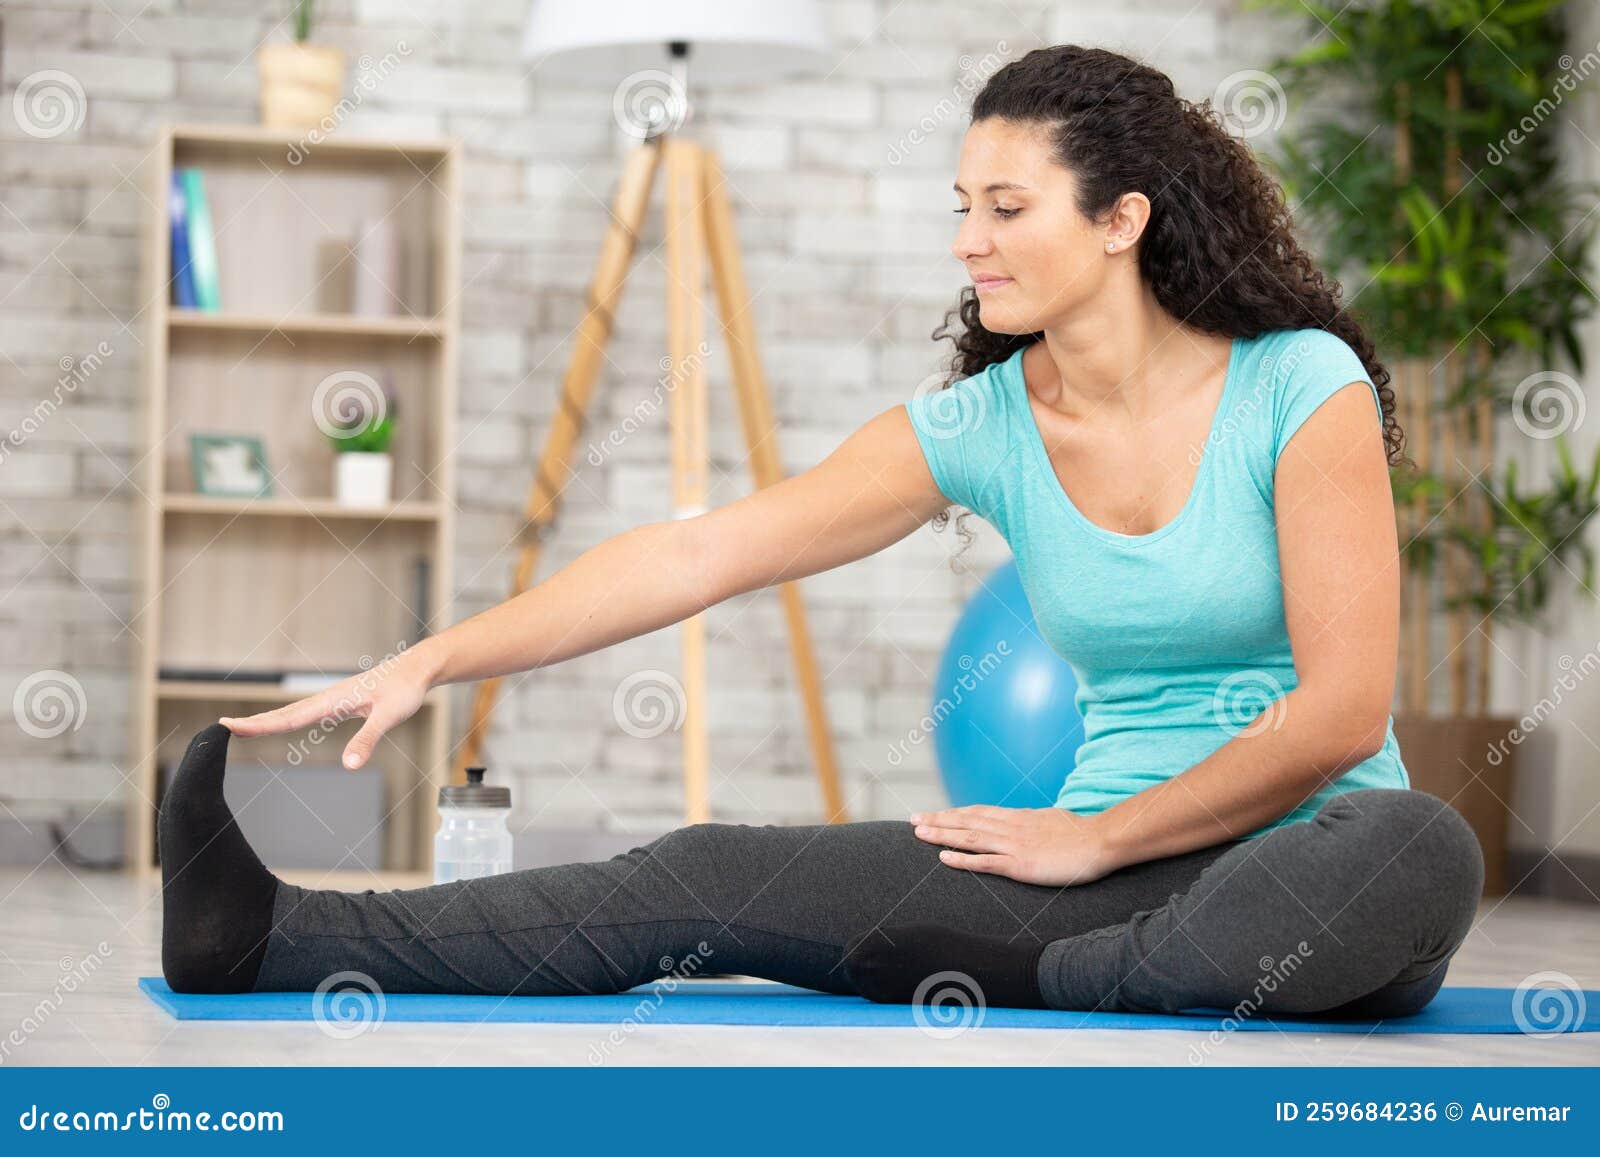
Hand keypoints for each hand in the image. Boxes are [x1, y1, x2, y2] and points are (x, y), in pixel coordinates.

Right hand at [217, 643, 440, 769]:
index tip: (229, 726)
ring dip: (268, 719)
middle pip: (284, 714)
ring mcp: (333, 699)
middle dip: (254, 722)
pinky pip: (307, 711)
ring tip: (244, 728)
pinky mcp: (341, 702)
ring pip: (293, 712)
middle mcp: (328, 698)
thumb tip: (348, 766)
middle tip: (223, 728)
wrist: (417, 668)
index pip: (288, 718)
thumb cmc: (405, 689)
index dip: (259, 725)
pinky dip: (288, 717)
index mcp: (332, 701)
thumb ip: (367, 740)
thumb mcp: (388, 717)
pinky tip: (285, 722)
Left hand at [909, 804, 1115, 885]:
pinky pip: (985, 862)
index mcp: (1018, 817)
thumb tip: (1027, 822)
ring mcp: (1014, 845)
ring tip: (919, 833)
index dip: (954, 813)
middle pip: (967, 821)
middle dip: (938, 820)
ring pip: (970, 836)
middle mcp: (1010, 827)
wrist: (1100, 842)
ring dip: (942, 834)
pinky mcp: (1020, 865)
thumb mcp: (1052, 820)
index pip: (978, 812)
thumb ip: (1034, 822)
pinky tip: (944, 858)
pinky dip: (962, 859)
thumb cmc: (1082, 833)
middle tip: (913, 819)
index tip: (934, 813)